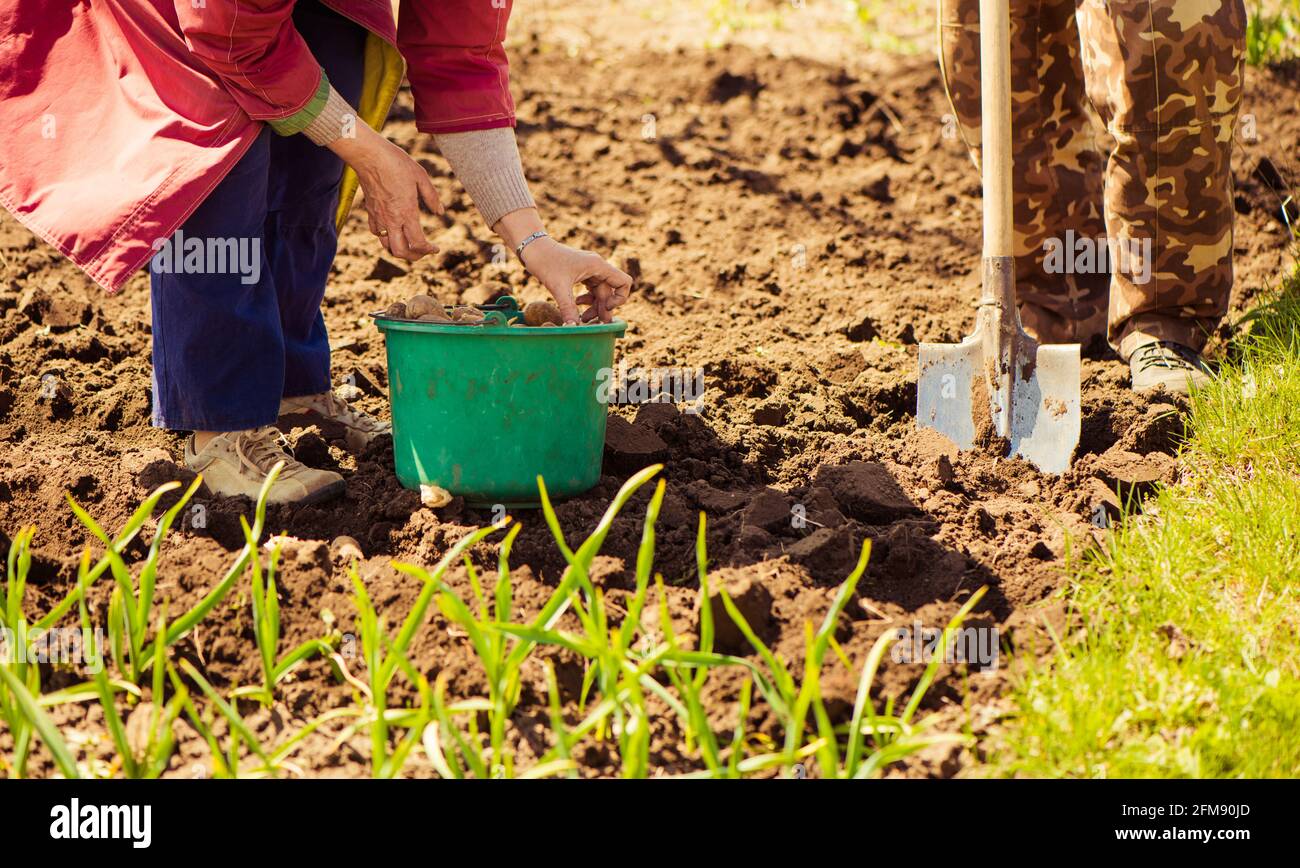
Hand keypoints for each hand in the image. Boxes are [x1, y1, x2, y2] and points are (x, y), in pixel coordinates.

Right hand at [329, 124, 443, 261]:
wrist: (368, 155)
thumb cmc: (396, 162)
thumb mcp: (421, 176)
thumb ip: (432, 197)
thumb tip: (440, 212)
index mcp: (406, 212)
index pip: (417, 243)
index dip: (428, 251)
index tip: (435, 249)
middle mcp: (391, 219)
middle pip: (400, 252)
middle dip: (414, 257)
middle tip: (423, 251)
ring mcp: (378, 216)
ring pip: (386, 245)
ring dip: (399, 249)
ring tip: (409, 243)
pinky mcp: (369, 211)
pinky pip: (377, 232)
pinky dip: (386, 237)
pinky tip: (394, 229)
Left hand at [521, 238, 633, 323]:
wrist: (533, 248)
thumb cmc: (546, 261)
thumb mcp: (558, 286)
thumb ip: (568, 307)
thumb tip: (574, 328)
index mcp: (598, 266)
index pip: (623, 282)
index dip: (619, 298)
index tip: (605, 308)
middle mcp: (597, 267)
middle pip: (609, 292)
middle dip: (602, 308)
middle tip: (593, 324)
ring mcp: (589, 270)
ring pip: (599, 292)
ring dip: (593, 307)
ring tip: (582, 319)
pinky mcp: (580, 273)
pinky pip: (590, 289)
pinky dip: (586, 300)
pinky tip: (576, 305)